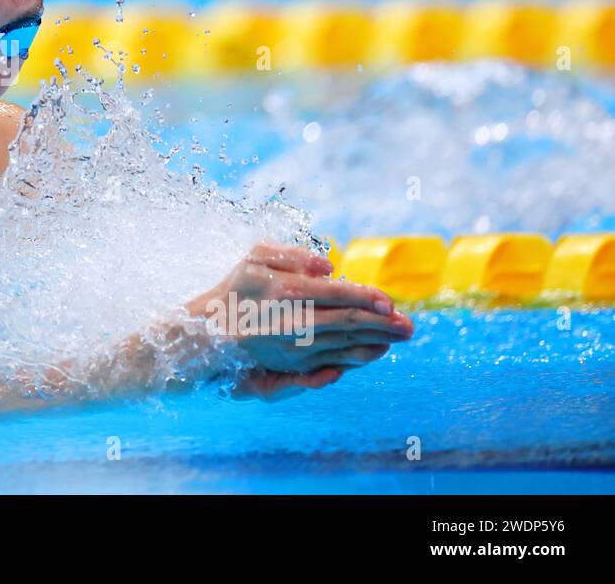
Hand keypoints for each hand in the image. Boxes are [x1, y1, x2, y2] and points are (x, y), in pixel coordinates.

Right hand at [187, 242, 413, 395]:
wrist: (208, 328)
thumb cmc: (236, 286)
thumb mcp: (256, 256)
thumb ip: (291, 254)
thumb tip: (328, 266)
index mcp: (289, 290)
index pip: (340, 294)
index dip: (369, 297)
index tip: (391, 301)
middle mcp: (295, 322)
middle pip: (351, 323)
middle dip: (384, 324)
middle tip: (410, 326)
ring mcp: (296, 347)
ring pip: (346, 345)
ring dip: (377, 341)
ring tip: (399, 337)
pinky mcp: (294, 365)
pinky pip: (334, 361)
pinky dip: (358, 357)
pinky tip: (375, 351)